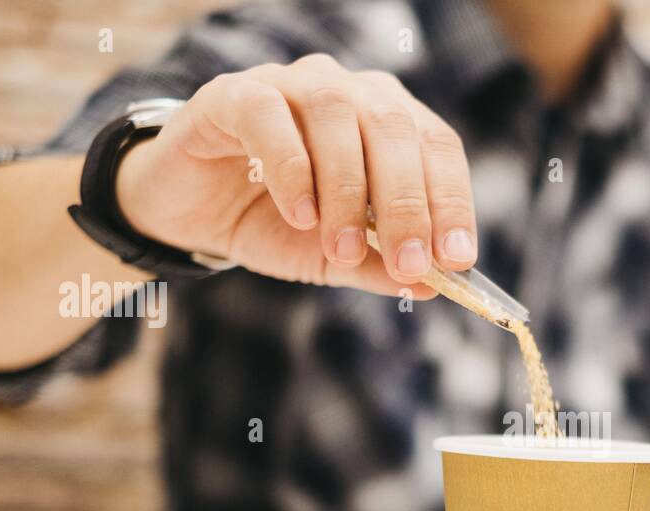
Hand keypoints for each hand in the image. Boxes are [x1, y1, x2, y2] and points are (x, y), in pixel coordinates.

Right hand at [115, 55, 477, 295]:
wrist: (191, 214)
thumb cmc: (273, 224)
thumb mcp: (332, 257)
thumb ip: (380, 266)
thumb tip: (434, 287)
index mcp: (386, 121)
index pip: (436, 147)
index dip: (452, 201)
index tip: (458, 258)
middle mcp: (346, 91)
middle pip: (394, 129)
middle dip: (408, 203)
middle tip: (409, 263)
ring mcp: (290, 85)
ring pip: (336, 116)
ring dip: (347, 190)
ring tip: (341, 248)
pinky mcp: (234, 94)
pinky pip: (269, 117)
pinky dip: (291, 167)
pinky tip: (299, 215)